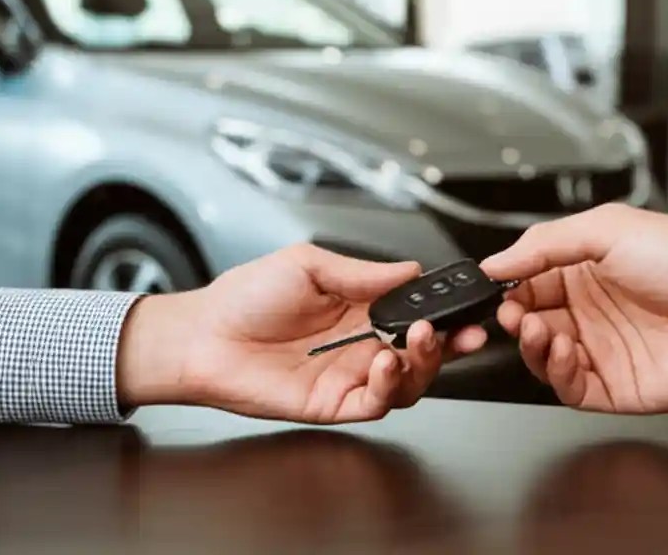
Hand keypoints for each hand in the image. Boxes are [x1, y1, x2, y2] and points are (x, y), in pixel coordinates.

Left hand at [116, 245, 488, 422]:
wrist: (202, 336)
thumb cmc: (244, 298)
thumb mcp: (308, 264)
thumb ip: (362, 272)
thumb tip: (410, 269)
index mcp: (361, 308)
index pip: (415, 312)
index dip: (444, 312)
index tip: (466, 303)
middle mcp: (361, 344)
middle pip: (422, 352)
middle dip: (450, 343)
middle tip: (464, 330)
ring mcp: (349, 376)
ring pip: (408, 382)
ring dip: (424, 364)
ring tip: (419, 340)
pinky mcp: (333, 403)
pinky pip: (376, 403)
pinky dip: (390, 387)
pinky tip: (385, 364)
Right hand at [480, 205, 667, 413]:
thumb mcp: (609, 228)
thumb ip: (546, 243)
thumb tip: (498, 261)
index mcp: (589, 270)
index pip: (531, 282)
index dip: (509, 287)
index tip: (494, 287)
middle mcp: (593, 312)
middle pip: (531, 322)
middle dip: (515, 318)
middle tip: (513, 313)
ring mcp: (603, 351)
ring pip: (544, 358)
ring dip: (532, 345)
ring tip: (539, 330)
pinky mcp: (615, 388)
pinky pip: (569, 388)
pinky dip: (556, 372)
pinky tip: (565, 350)